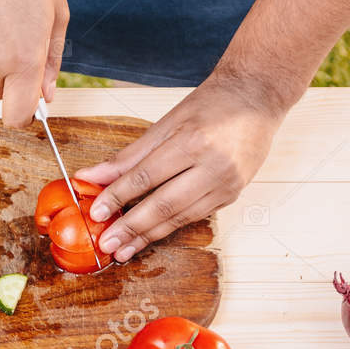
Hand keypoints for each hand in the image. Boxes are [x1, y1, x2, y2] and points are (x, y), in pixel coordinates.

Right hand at [0, 0, 67, 126]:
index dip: (26, 116)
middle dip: (13, 84)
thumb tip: (47, 94)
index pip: (17, 116)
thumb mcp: (56, 12)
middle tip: (25, 52)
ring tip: (9, 20)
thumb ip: (53, 60)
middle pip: (0, 96)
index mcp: (24, 59)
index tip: (34, 104)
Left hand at [74, 74, 287, 262]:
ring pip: (180, 218)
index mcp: (193, 142)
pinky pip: (194, 217)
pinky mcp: (232, 196)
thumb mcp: (167, 123)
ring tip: (123, 251)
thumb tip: (91, 176)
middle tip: (107, 243)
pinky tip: (149, 237)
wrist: (257, 98)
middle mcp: (213, 166)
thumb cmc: (211, 105)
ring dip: (148, 236)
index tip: (96, 213)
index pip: (146, 177)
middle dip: (131, 228)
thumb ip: (129, 155)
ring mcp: (226, 185)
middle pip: (164, 205)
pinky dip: (169, 228)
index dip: (118, 197)